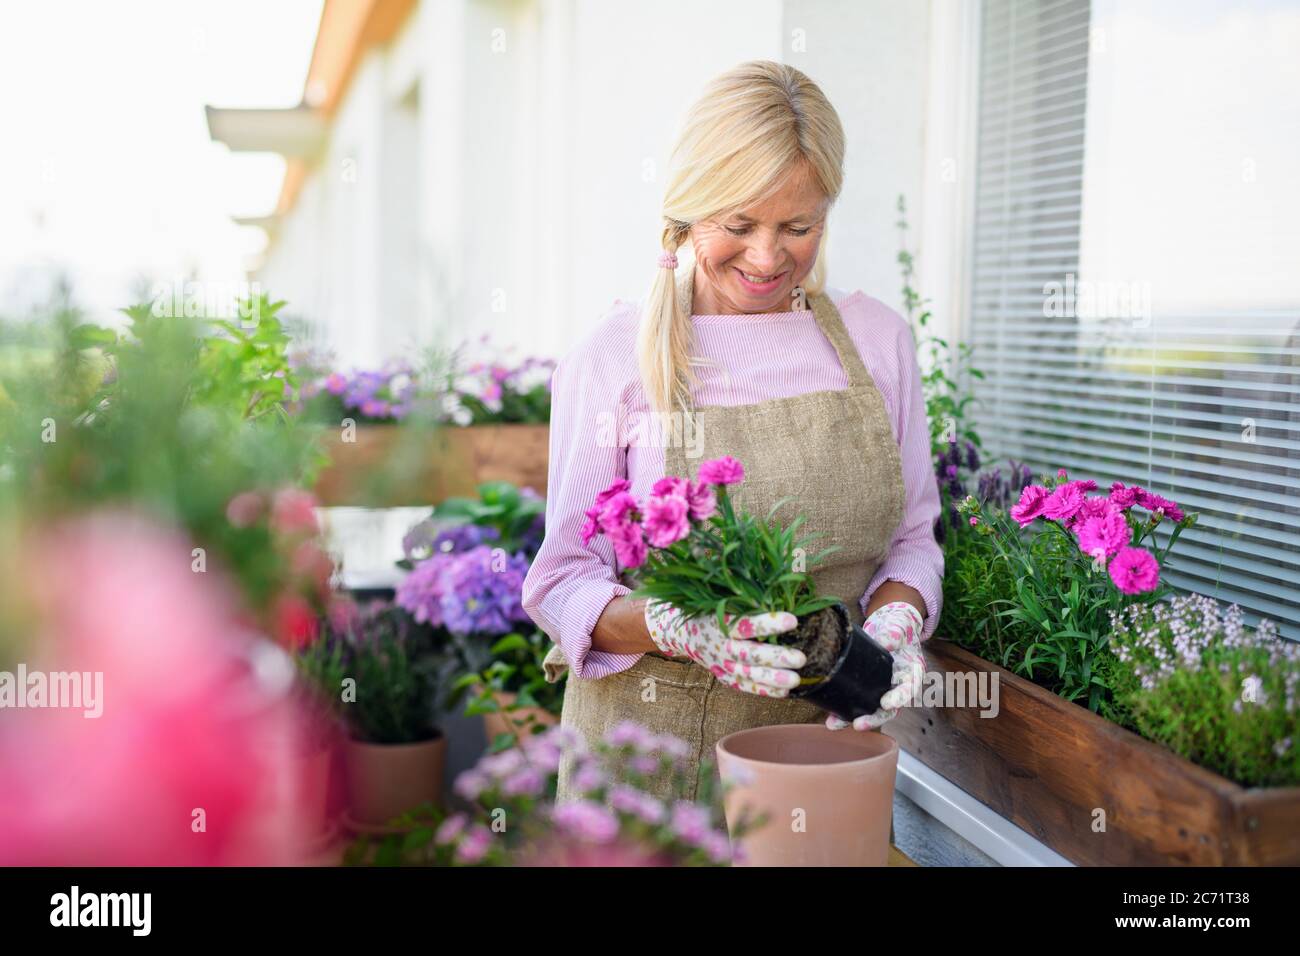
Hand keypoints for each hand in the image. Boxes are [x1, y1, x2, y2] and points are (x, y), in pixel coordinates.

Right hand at [644, 600, 805, 696]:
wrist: (682, 632)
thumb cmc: (709, 607)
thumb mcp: (719, 593)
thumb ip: (743, 584)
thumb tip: (773, 565)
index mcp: (720, 622)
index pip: (745, 624)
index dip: (768, 622)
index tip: (793, 620)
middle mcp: (720, 645)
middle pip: (749, 655)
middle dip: (776, 657)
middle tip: (801, 657)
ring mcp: (722, 664)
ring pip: (748, 674)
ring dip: (772, 679)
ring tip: (796, 680)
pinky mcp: (724, 677)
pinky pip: (745, 687)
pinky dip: (764, 690)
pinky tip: (785, 691)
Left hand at [826, 601, 924, 730]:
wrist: (888, 628)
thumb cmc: (898, 626)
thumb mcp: (899, 625)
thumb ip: (895, 633)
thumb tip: (886, 642)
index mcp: (911, 673)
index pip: (908, 689)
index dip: (899, 698)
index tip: (886, 704)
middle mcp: (896, 686)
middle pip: (888, 709)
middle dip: (873, 718)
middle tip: (858, 725)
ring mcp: (880, 690)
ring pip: (870, 710)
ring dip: (852, 719)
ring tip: (834, 724)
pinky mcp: (864, 688)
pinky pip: (855, 702)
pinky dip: (843, 712)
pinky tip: (830, 718)